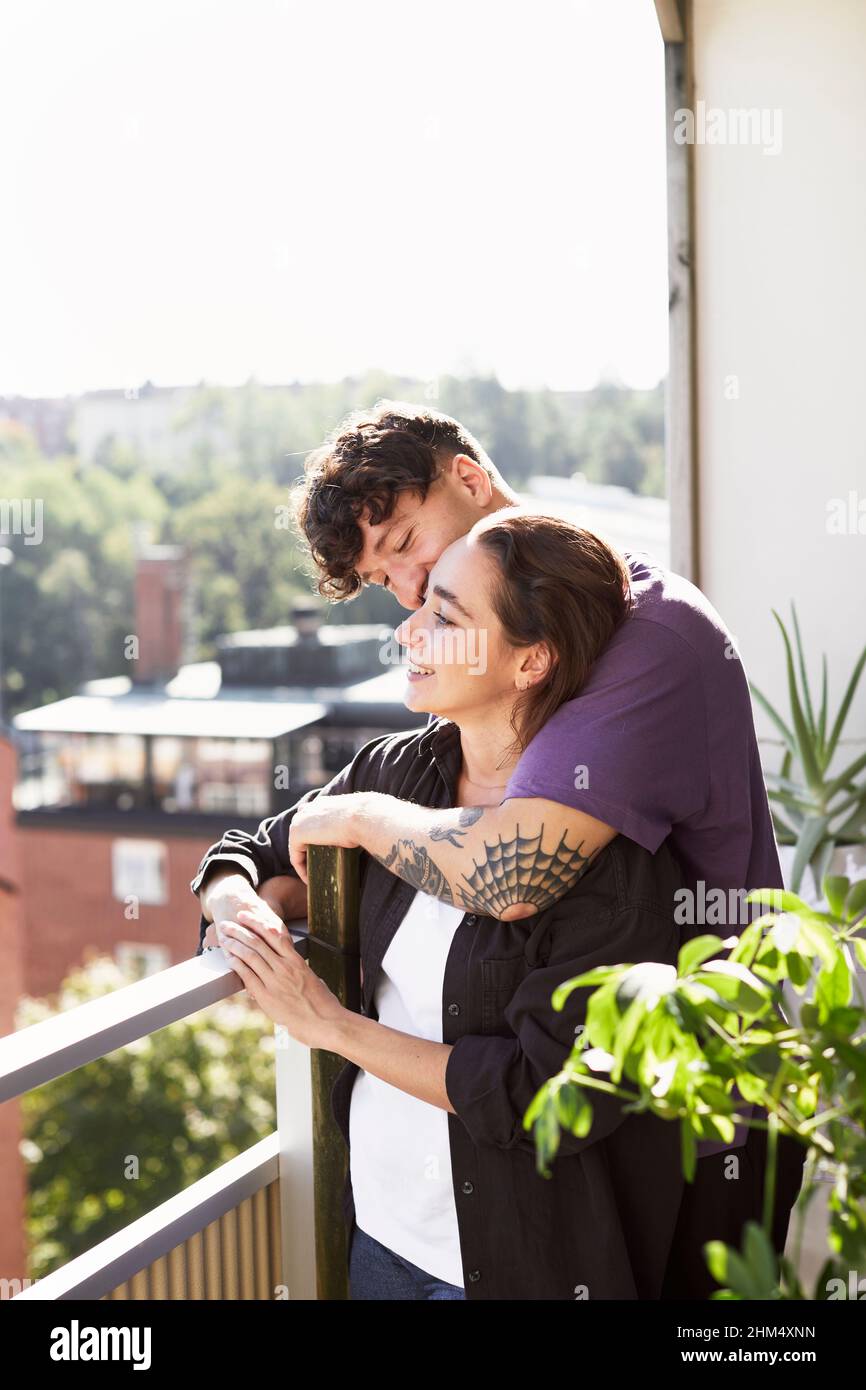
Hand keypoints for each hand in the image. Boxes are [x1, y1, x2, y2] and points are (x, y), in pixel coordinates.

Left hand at [217, 905, 346, 1048]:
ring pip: (250, 955)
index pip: (274, 934)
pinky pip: (248, 976)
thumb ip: (299, 974)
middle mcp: (285, 967)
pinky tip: (229, 958)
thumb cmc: (324, 1005)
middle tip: (228, 923)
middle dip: (240, 930)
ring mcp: (275, 981)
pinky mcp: (267, 997)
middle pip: (258, 942)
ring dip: (234, 944)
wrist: (327, 1023)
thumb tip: (295, 973)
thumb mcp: (312, 981)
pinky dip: (237, 965)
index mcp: (297, 961)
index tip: (246, 917)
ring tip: (224, 937)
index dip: (257, 923)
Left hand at [288, 793, 369, 882]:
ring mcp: (299, 821)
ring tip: (316, 877)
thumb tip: (368, 835)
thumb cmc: (368, 818)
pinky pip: (296, 857)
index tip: (326, 856)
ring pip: (298, 847)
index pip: (313, 823)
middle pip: (303, 836)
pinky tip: (310, 881)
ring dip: (305, 863)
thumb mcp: (359, 819)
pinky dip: (302, 870)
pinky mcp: (296, 834)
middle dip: (308, 853)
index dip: (317, 841)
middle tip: (319, 869)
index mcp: (322, 803)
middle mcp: (307, 809)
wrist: (364, 816)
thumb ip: (355, 824)